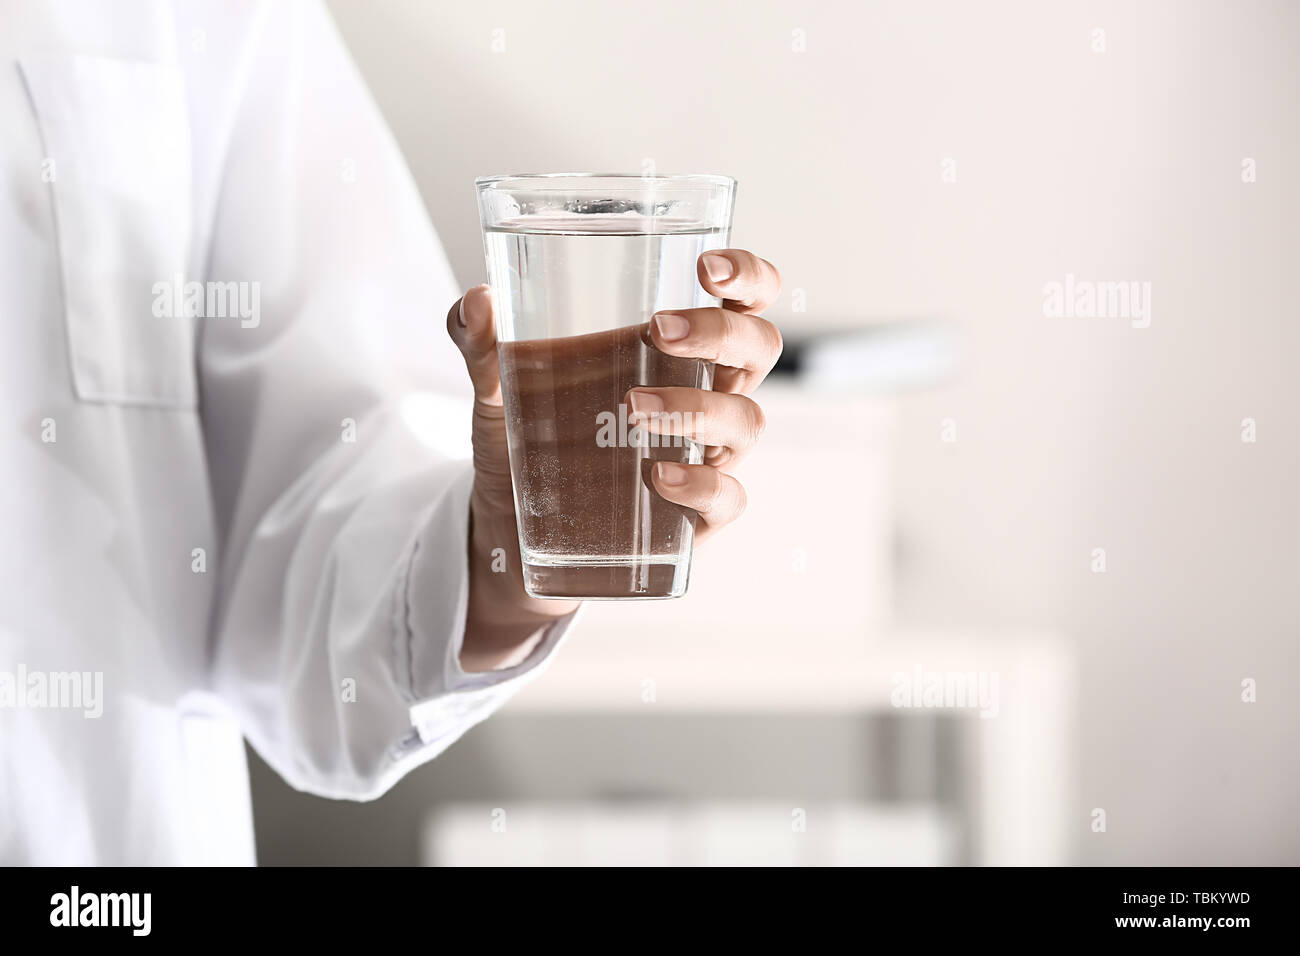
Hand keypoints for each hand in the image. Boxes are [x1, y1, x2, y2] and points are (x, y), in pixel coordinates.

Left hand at [445, 249, 782, 669]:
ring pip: (746, 419)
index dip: (748, 275)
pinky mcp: (698, 514)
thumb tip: (477, 301)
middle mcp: (708, 393)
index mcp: (680, 348)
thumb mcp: (498, 387)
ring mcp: (709, 454)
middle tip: (657, 330)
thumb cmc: (530, 439)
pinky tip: (658, 477)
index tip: (708, 267)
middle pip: (758, 347)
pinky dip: (701, 485)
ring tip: (633, 407)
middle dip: (720, 332)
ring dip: (698, 408)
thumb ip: (482, 342)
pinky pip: (728, 497)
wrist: (513, 527)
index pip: (742, 299)